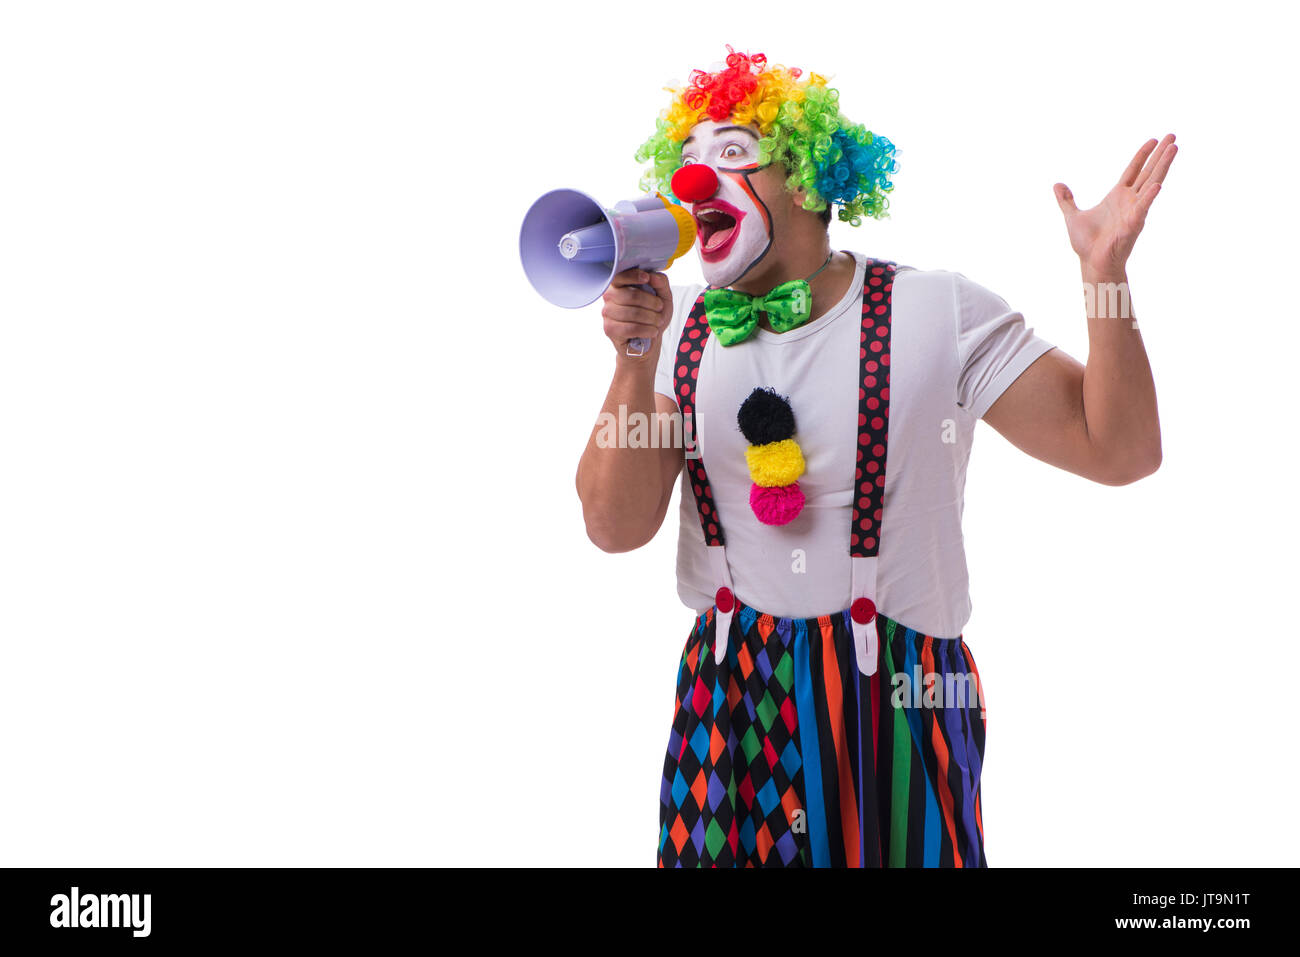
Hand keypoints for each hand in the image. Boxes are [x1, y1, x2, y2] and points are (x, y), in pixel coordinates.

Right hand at [601, 268, 672, 358]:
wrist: (649, 337)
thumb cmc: (653, 314)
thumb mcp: (663, 295)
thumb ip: (660, 282)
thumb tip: (653, 277)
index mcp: (619, 284)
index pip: (620, 276)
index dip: (633, 276)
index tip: (646, 278)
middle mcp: (609, 296)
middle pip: (630, 296)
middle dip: (651, 302)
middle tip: (660, 307)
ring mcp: (607, 313)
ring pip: (632, 313)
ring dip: (651, 318)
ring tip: (658, 321)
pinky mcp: (609, 329)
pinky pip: (631, 328)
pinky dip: (646, 330)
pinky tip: (653, 331)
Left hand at [1054, 134, 1176, 276]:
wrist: (1091, 263)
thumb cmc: (1087, 244)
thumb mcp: (1072, 216)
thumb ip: (1066, 200)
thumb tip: (1057, 185)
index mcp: (1118, 196)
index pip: (1134, 169)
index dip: (1143, 155)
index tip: (1154, 139)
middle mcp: (1130, 200)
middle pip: (1148, 171)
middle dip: (1160, 154)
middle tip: (1173, 135)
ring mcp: (1134, 211)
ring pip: (1152, 183)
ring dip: (1163, 166)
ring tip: (1174, 148)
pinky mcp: (1133, 224)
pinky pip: (1142, 208)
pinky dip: (1149, 197)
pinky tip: (1158, 185)